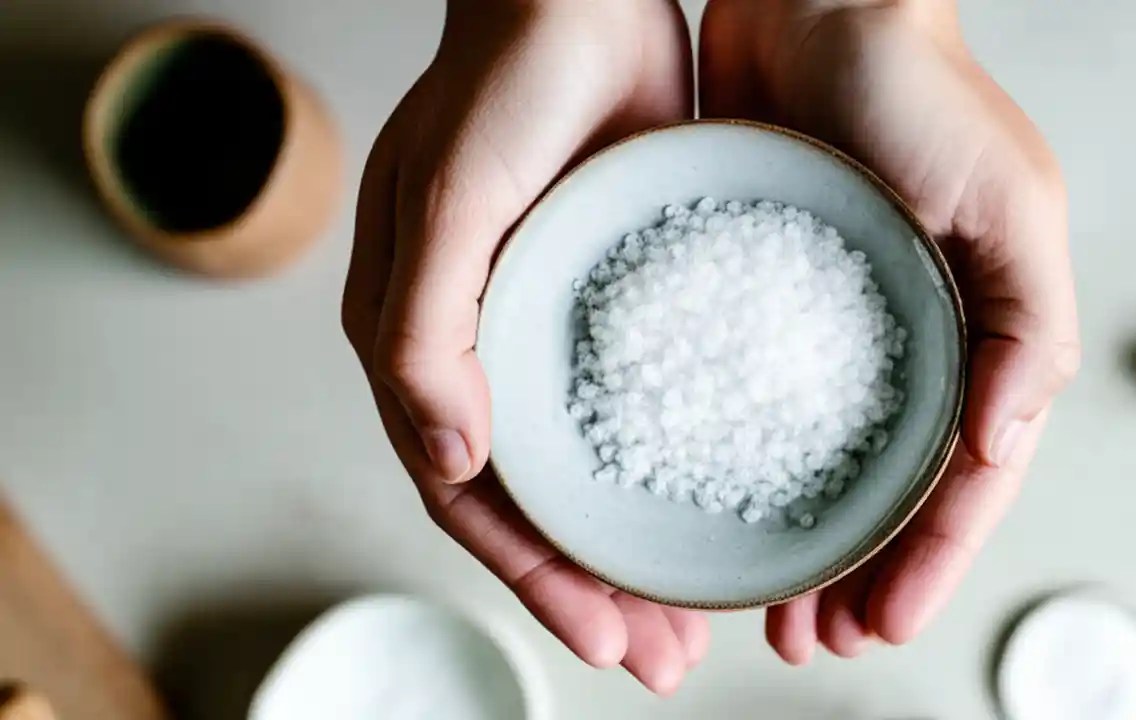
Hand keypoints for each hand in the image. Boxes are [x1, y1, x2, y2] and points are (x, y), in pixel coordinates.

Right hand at [342, 0, 705, 693]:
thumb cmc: (504, 83)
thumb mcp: (452, 199)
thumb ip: (424, 330)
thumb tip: (447, 461)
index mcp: (421, 340)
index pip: (467, 492)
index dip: (531, 577)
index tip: (602, 638)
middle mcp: (480, 351)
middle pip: (531, 503)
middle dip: (588, 591)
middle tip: (660, 656)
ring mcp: (547, 332)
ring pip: (586, 470)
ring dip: (628, 549)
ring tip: (691, 619)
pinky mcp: (611, 305)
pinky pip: (633, 410)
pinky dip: (663, 470)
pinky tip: (712, 506)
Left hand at [701, 0, 1079, 659]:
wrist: (815, 3)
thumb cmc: (921, 90)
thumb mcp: (1008, 200)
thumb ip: (1027, 322)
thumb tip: (1004, 445)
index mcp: (975, 335)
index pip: (960, 479)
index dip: (927, 563)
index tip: (874, 628)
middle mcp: (904, 344)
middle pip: (885, 491)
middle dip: (856, 575)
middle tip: (805, 640)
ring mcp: (827, 329)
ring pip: (816, 463)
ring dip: (798, 540)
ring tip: (759, 608)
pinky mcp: (756, 298)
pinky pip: (750, 401)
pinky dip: (738, 463)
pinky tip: (709, 504)